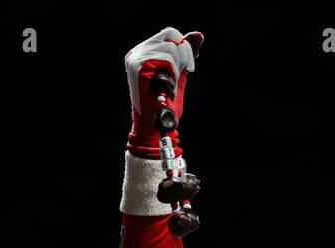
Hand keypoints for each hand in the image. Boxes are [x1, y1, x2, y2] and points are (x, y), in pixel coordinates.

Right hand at [124, 27, 202, 156]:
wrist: (154, 127)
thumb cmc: (165, 105)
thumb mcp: (178, 75)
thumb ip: (186, 55)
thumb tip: (199, 34)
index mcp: (143, 52)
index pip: (169, 33)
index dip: (184, 47)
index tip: (187, 68)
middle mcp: (137, 52)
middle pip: (171, 36)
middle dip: (185, 56)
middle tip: (185, 74)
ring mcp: (136, 58)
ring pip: (171, 48)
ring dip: (178, 68)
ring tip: (171, 85)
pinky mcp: (140, 66)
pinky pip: (167, 59)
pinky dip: (173, 74)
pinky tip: (167, 87)